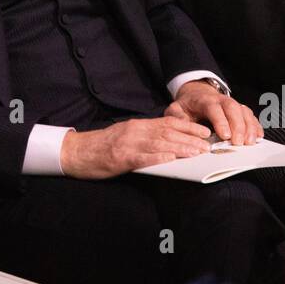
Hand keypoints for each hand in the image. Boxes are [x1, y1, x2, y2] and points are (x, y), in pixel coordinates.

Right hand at [59, 116, 211, 179]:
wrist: (77, 152)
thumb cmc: (102, 146)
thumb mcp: (125, 135)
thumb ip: (144, 136)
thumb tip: (167, 141)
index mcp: (137, 125)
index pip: (167, 123)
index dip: (188, 127)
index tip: (203, 132)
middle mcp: (135, 131)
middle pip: (168, 133)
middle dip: (190, 139)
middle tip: (207, 145)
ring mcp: (128, 144)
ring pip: (160, 145)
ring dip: (180, 149)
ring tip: (196, 154)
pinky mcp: (121, 158)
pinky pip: (143, 158)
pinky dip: (158, 158)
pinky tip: (171, 160)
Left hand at [166, 80, 262, 144]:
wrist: (196, 94)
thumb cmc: (187, 106)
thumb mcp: (176, 110)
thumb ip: (178, 118)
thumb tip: (184, 130)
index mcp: (205, 100)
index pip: (214, 109)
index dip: (221, 121)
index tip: (225, 136)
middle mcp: (221, 100)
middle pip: (233, 109)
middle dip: (238, 126)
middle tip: (239, 143)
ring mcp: (232, 104)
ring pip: (244, 111)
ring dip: (249, 127)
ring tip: (250, 143)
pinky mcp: (240, 110)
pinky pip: (250, 116)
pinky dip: (256, 125)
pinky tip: (258, 137)